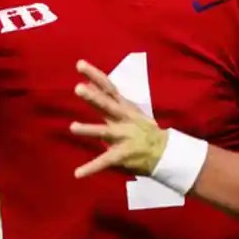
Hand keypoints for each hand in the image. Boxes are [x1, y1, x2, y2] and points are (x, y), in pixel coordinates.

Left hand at [69, 59, 167, 178]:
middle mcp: (123, 120)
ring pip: (104, 131)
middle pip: (106, 105)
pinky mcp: (121, 155)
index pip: (108, 87)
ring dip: (89, 129)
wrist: (165, 153)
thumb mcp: (130, 110)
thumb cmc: (144, 130)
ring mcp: (122, 137)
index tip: (79, 64)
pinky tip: (77, 173)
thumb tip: (92, 84)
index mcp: (125, 108)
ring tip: (72, 127)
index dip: (95, 75)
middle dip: (93, 97)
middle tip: (78, 88)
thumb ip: (110, 99)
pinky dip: (90, 168)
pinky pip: (104, 162)